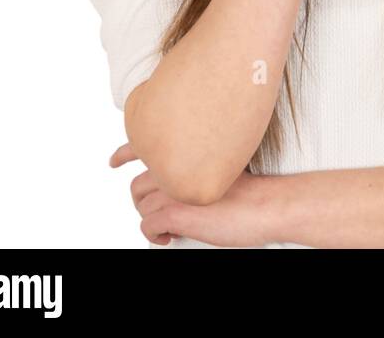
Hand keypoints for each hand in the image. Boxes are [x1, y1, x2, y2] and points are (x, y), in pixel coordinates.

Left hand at [109, 141, 276, 247]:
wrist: (268, 205)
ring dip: (152, 218)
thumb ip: (199, 165)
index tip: (115, 160)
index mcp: (188, 152)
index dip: (125, 153)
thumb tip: (183, 180)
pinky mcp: (175, 212)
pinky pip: (148, 226)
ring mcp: (173, 189)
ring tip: (171, 225)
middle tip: (159, 211)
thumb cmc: (254, 189)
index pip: (145, 146)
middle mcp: (176, 166)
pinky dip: (155, 235)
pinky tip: (169, 237)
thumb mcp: (224, 166)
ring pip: (141, 206)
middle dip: (145, 201)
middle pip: (138, 184)